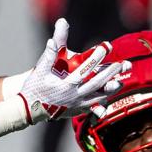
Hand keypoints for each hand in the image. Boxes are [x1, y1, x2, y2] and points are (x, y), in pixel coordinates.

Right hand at [8, 19, 125, 121]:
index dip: (96, 58)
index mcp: (66, 85)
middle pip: (97, 84)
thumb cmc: (34, 87)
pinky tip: (109, 97)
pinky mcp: (77, 111)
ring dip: (110, 89)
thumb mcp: (40, 70)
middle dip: (110, 73)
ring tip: (120, 81)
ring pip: (98, 97)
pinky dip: (102, 102)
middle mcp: (74, 96)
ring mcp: (77, 105)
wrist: (29, 109)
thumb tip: (52, 41)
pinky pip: (93, 106)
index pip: (85, 70)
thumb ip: (49, 55)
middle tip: (121, 64)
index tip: (104, 48)